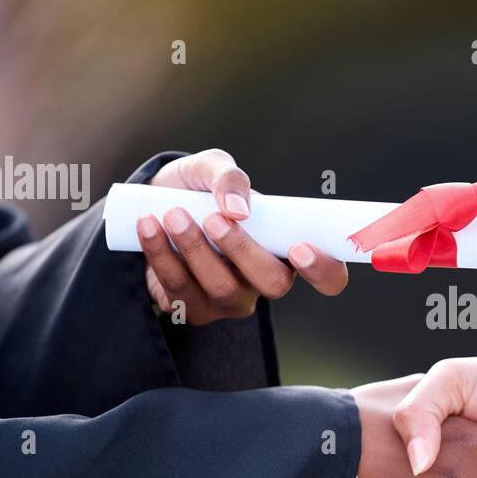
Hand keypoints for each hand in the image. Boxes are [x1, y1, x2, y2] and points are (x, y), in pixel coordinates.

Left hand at [138, 148, 347, 324]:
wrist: (151, 205)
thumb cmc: (198, 190)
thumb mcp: (213, 168)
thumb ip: (229, 177)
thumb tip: (236, 207)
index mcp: (287, 249)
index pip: (328, 275)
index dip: (323, 269)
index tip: (299, 247)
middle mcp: (264, 281)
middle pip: (273, 285)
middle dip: (243, 251)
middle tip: (214, 219)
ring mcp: (229, 300)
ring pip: (221, 288)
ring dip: (195, 250)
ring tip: (171, 214)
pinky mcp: (192, 308)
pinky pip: (179, 292)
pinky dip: (161, 256)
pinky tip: (148, 227)